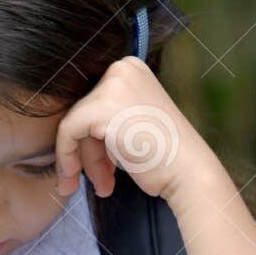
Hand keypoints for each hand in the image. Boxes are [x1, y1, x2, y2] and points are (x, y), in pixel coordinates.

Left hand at [53, 56, 221, 204]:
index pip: (95, 101)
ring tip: (101, 186)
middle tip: (101, 181)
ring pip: (75, 124)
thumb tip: (72, 131)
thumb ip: (108, 118)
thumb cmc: (166, 157)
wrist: (188, 172)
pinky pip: (67, 131)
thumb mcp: (133, 124)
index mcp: (131, 68)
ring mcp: (112, 85)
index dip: (95, 139)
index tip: (101, 167)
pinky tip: (74, 179)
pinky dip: (66, 157)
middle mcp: (121, 69)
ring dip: (85, 161)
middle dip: (91, 153)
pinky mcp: (100, 106)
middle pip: (85, 113)